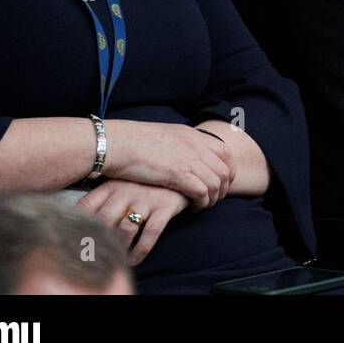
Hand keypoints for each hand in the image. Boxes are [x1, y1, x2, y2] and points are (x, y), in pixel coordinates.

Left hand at [78, 179, 190, 266]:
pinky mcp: (164, 207)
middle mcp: (126, 191)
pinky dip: (140, 250)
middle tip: (93, 256)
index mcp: (111, 186)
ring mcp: (145, 199)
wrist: (180, 173)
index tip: (73, 241)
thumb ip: (101, 200)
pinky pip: (149, 234)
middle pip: (104, 221)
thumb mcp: (121, 184)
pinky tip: (133, 260)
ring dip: (119, 248)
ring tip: (115, 260)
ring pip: (125, 230)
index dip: (77, 225)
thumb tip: (80, 223)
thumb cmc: (144, 184)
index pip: (86, 206)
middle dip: (97, 241)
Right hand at [101, 120, 235, 209]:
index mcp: (193, 135)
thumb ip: (180, 144)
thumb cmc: (133, 142)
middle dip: (224, 188)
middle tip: (214, 199)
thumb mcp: (165, 136)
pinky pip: (203, 192)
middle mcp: (196, 145)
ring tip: (203, 206)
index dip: (228, 170)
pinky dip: (202, 203)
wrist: (116, 143)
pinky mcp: (178, 175)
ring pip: (217, 183)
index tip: (221, 183)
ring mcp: (189, 159)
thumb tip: (185, 155)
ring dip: (214, 198)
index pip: (225, 152)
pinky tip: (194, 208)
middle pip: (225, 170)